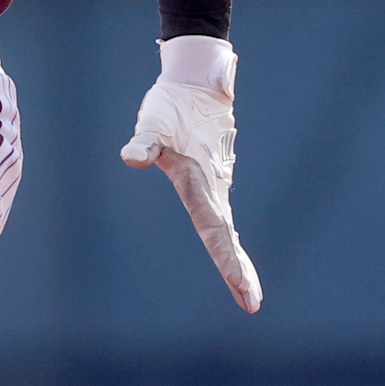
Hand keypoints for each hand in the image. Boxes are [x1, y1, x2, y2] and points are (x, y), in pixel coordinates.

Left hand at [121, 35, 261, 312]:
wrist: (198, 81)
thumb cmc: (172, 104)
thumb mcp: (154, 123)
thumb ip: (145, 142)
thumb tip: (132, 156)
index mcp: (201, 183)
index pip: (215, 231)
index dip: (228, 261)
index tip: (243, 288)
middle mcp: (213, 187)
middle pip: (225, 238)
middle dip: (238, 272)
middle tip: (252, 304)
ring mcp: (216, 184)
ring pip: (225, 230)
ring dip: (235, 261)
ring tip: (247, 294)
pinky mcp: (212, 178)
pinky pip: (220, 218)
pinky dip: (226, 243)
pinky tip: (231, 260)